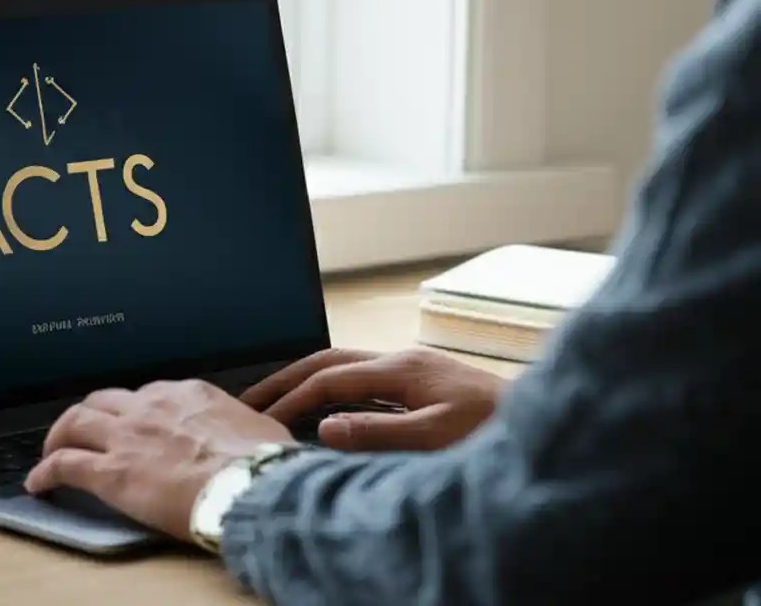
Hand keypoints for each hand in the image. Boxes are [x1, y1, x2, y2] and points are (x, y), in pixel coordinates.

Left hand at [25, 379, 295, 539]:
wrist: (250, 485)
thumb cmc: (263, 464)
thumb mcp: (260, 429)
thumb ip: (242, 427)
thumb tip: (253, 436)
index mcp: (188, 394)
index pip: (149, 395)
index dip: (135, 411)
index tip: (134, 424)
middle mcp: (150, 407)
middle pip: (103, 400)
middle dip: (89, 414)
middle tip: (83, 431)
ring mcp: (127, 437)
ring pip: (75, 423)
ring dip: (58, 436)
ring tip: (52, 450)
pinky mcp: (110, 473)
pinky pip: (65, 465)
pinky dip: (45, 472)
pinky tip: (38, 482)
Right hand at [241, 348, 506, 450]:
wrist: (549, 426)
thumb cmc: (498, 433)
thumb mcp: (437, 437)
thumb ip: (380, 432)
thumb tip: (323, 425)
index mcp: (402, 368)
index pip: (329, 378)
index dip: (290, 398)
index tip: (259, 420)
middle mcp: (402, 360)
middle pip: (328, 360)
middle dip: (285, 378)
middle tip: (248, 400)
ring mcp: (412, 369)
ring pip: (343, 366)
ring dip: (305, 381)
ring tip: (274, 402)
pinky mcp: (422, 382)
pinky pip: (361, 379)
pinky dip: (331, 390)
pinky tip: (323, 410)